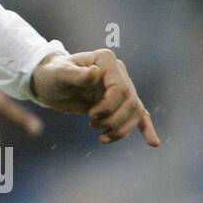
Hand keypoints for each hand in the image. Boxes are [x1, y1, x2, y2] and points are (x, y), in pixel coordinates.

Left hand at [29, 49, 158, 145]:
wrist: (49, 82)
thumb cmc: (52, 75)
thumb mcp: (59, 75)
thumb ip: (77, 75)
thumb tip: (95, 73)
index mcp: (106, 60)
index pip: (120, 88)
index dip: (109, 106)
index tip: (91, 115)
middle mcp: (118, 72)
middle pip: (130, 102)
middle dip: (114, 119)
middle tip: (93, 125)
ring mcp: (121, 87)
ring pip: (135, 112)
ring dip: (121, 129)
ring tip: (102, 138)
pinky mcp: (119, 102)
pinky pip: (138, 115)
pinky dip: (145, 128)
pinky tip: (153, 143)